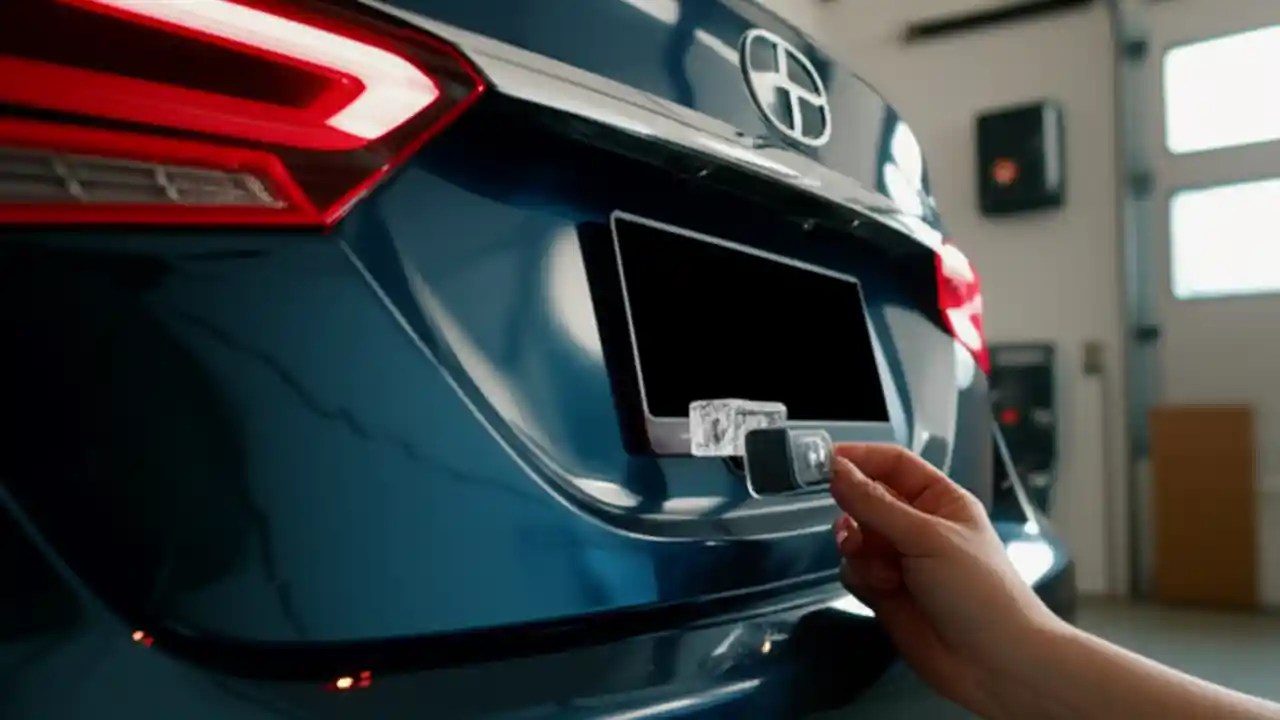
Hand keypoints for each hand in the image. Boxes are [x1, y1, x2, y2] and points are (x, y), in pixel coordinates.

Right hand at [829, 443, 1061, 715]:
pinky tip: (882, 590)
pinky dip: (861, 576)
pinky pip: (854, 570)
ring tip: (879, 570)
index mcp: (939, 500)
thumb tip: (835, 469)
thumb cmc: (978, 590)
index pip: (892, 464)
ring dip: (858, 550)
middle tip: (851, 529)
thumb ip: (875, 503)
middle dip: (854, 512)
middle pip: (866, 500)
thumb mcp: (927, 537)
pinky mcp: (886, 592)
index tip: (822, 460)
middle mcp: (917, 526)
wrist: (995, 663)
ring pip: (855, 537)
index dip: (859, 458)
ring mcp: (900, 560)